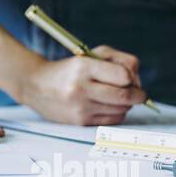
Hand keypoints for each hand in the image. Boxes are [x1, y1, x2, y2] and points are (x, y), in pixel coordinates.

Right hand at [18, 46, 146, 125]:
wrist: (36, 85)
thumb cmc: (70, 68)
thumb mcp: (91, 55)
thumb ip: (120, 61)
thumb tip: (137, 81)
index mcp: (84, 67)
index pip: (123, 76)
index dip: (133, 78)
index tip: (132, 78)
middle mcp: (81, 88)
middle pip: (125, 96)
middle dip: (138, 95)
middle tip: (139, 93)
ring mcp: (80, 107)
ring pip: (121, 111)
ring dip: (127, 105)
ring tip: (119, 97)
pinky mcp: (80, 121)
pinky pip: (111, 121)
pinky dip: (117, 113)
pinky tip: (109, 106)